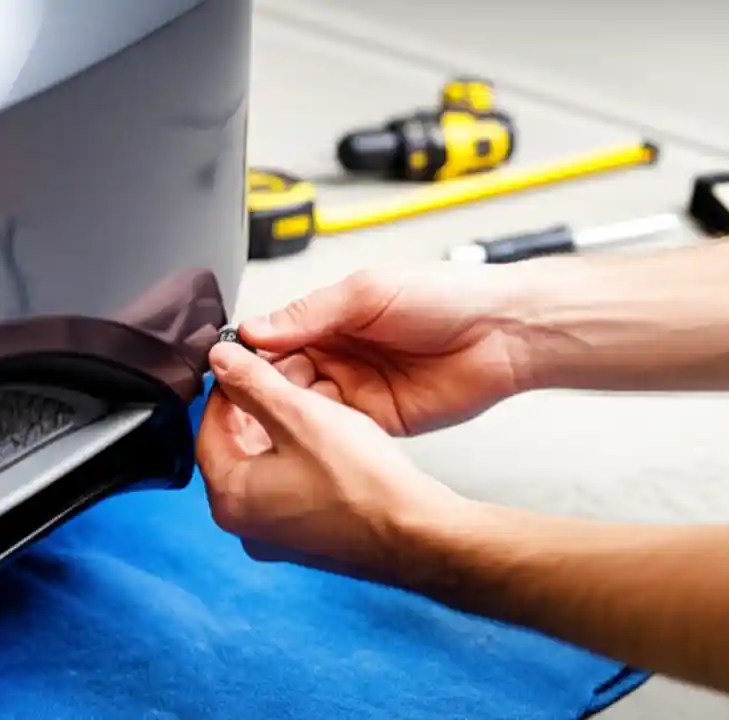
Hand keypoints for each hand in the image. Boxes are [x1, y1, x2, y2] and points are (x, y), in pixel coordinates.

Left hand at [196, 341, 480, 585]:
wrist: (415, 533)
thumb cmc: (361, 481)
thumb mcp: (300, 415)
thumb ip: (253, 383)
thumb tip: (219, 359)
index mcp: (230, 500)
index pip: (207, 433)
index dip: (224, 392)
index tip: (240, 366)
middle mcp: (245, 527)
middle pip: (234, 452)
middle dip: (252, 409)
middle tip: (274, 376)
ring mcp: (276, 538)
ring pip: (262, 468)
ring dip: (276, 430)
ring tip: (304, 399)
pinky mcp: (306, 539)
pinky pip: (286, 488)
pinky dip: (295, 457)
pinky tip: (322, 435)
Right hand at [240, 267, 532, 434]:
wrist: (504, 334)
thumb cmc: (447, 297)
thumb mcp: (367, 293)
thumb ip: (310, 313)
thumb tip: (257, 327)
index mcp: (332, 317)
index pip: (276, 339)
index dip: (251, 353)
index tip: (225, 365)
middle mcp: (339, 354)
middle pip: (282, 377)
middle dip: (257, 389)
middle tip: (234, 402)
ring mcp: (357, 389)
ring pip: (303, 406)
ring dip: (281, 414)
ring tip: (255, 423)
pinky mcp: (377, 421)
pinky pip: (335, 431)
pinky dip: (314, 434)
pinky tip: (296, 436)